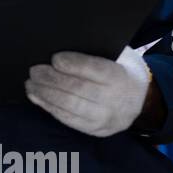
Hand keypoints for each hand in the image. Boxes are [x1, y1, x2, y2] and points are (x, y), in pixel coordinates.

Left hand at [25, 46, 150, 136]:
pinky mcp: (95, 130)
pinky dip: (49, 107)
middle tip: (34, 70)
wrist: (142, 100)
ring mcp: (105, 118)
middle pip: (77, 89)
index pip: (94, 70)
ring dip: (45, 94)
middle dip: (51, 79)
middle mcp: (114, 100)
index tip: (55, 58)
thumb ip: (97, 51)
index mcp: (120, 77)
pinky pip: (68, 119)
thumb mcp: (119, 56)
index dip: (72, 64)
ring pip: (69, 106)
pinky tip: (37, 97)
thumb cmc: (122, 70)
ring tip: (31, 83)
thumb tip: (62, 43)